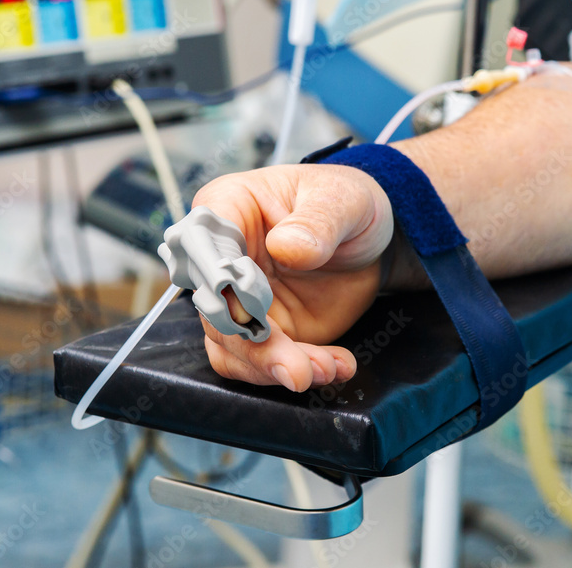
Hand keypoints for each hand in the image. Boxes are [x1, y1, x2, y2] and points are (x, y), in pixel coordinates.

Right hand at [191, 163, 393, 391]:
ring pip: (232, 349)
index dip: (219, 281)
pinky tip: (336, 364)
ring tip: (325, 368)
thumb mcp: (341, 200)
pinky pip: (266, 364)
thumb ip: (316, 221)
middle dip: (254, 346)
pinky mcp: (267, 333)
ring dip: (274, 368)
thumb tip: (285, 247)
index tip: (247, 310)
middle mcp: (223, 261)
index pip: (202, 246)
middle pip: (213, 311)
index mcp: (227, 210)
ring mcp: (241, 303)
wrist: (369, 239)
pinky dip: (300, 371)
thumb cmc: (344, 203)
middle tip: (297, 367)